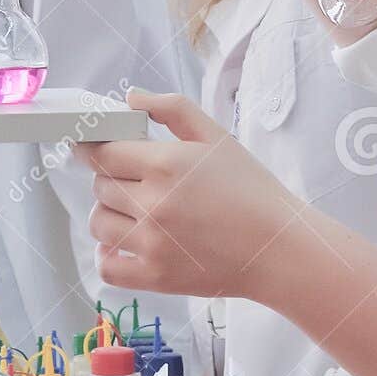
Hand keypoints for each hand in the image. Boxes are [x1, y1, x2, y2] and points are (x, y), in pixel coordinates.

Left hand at [76, 88, 310, 299]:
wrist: (279, 248)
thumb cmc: (250, 191)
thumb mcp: (216, 137)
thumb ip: (171, 109)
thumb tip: (130, 98)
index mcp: (166, 164)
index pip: (103, 153)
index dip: (98, 149)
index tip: (101, 152)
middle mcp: (154, 204)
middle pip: (99, 187)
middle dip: (111, 180)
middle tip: (135, 181)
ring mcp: (152, 244)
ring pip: (98, 223)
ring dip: (109, 214)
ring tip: (133, 211)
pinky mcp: (156, 277)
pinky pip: (107, 266)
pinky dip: (107, 254)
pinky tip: (124, 243)